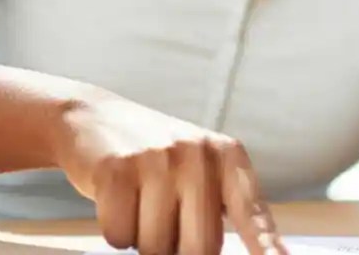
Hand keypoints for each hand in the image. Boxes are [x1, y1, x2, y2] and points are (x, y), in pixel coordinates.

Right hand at [49, 91, 284, 254]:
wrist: (92, 118)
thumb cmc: (157, 159)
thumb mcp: (199, 169)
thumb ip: (219, 207)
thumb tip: (227, 253)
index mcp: (227, 157)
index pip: (252, 211)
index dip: (266, 244)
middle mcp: (198, 154)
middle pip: (201, 247)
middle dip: (180, 250)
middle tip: (166, 222)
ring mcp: (157, 159)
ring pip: (155, 247)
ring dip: (143, 239)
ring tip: (141, 203)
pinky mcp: (116, 169)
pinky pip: (118, 236)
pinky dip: (115, 231)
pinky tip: (117, 200)